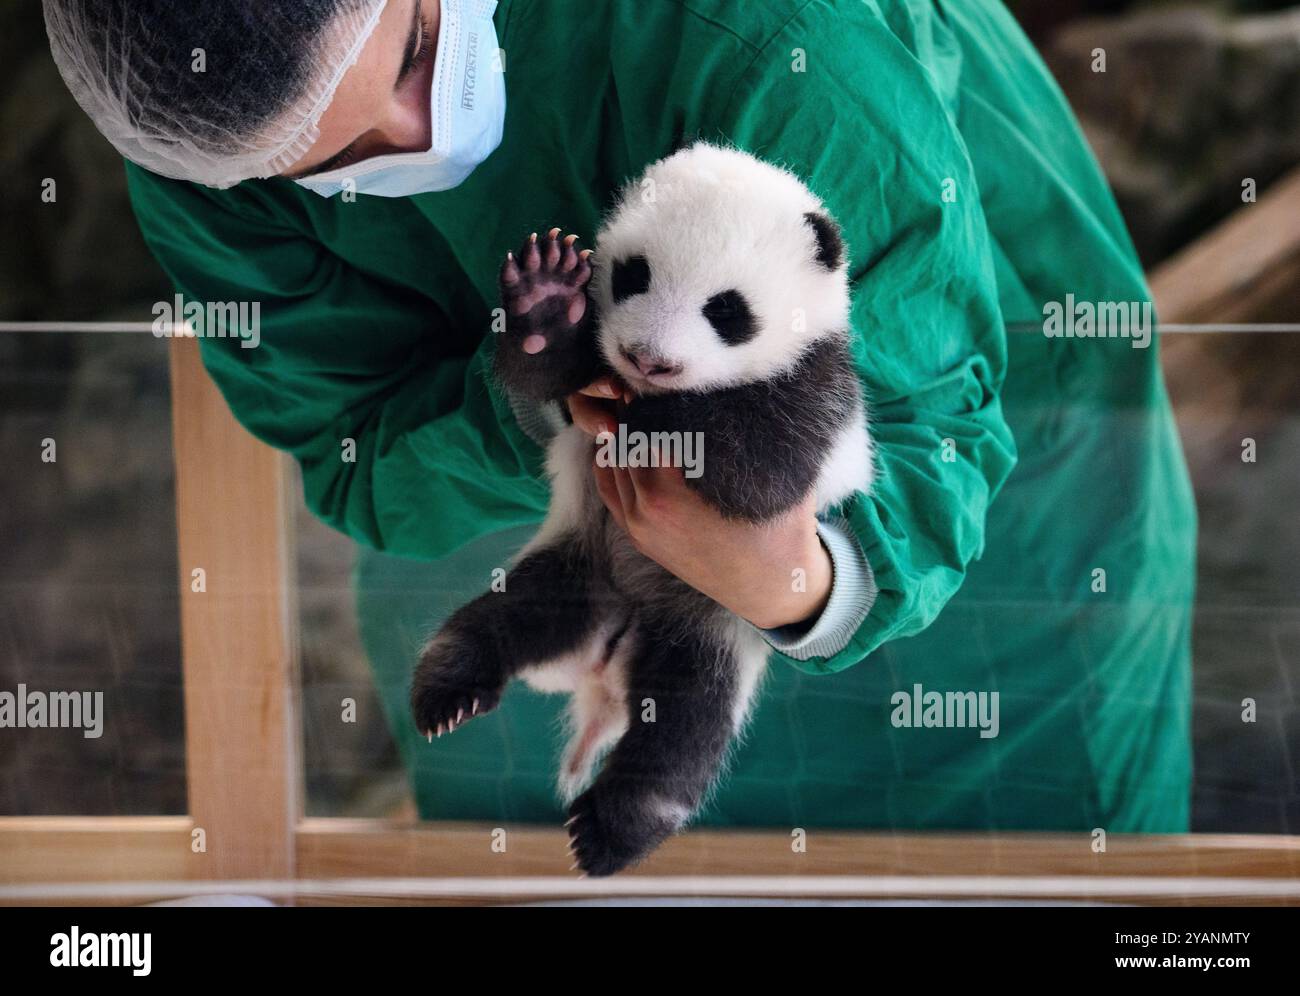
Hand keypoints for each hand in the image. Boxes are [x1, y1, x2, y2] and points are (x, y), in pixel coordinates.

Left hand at [567, 377, 832, 630]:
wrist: (773, 584)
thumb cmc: (781, 522)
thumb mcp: (775, 468)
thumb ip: (753, 426)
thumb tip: (743, 377)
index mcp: (677, 484)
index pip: (647, 419)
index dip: (656, 393)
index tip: (671, 380)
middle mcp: (650, 504)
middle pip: (626, 436)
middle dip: (639, 410)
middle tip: (657, 389)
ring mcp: (639, 523)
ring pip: (612, 459)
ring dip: (625, 433)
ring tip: (648, 413)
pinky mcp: (637, 536)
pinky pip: (608, 486)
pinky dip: (612, 460)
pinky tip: (629, 441)